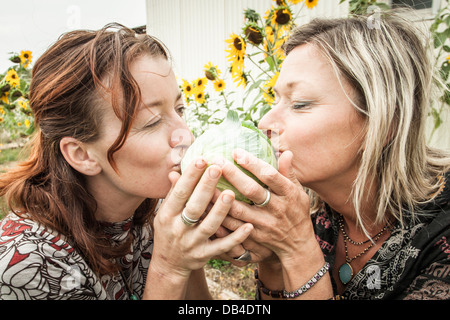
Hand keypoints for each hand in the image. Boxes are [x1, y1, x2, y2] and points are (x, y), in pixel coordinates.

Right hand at [150, 157, 253, 279]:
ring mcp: (192, 243)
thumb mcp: (166, 212)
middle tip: (218, 168)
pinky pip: (222, 247)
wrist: (168, 264)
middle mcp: (178, 229)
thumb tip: (176, 171)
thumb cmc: (169, 230)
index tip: (201, 159)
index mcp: (167, 215)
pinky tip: (248, 226)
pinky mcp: (204, 256)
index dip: (190, 176)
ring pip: (209, 226)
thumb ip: (174, 193)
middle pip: (194, 207)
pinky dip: (235, 238)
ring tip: (231, 193)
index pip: (180, 193)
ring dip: (220, 211)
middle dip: (205, 188)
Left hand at [216, 149, 314, 263]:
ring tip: (205, 183)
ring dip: (220, 197)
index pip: (269, 175)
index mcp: (288, 194)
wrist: (298, 246)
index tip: (236, 152)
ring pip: (239, 210)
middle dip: (233, 174)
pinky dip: (220, 218)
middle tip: (217, 161)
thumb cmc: (296, 213)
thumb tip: (286, 152)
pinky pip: (233, 228)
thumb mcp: (299, 192)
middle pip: (252, 190)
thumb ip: (289, 173)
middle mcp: (277, 209)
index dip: (252, 163)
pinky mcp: (254, 238)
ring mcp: (265, 225)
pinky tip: (206, 207)